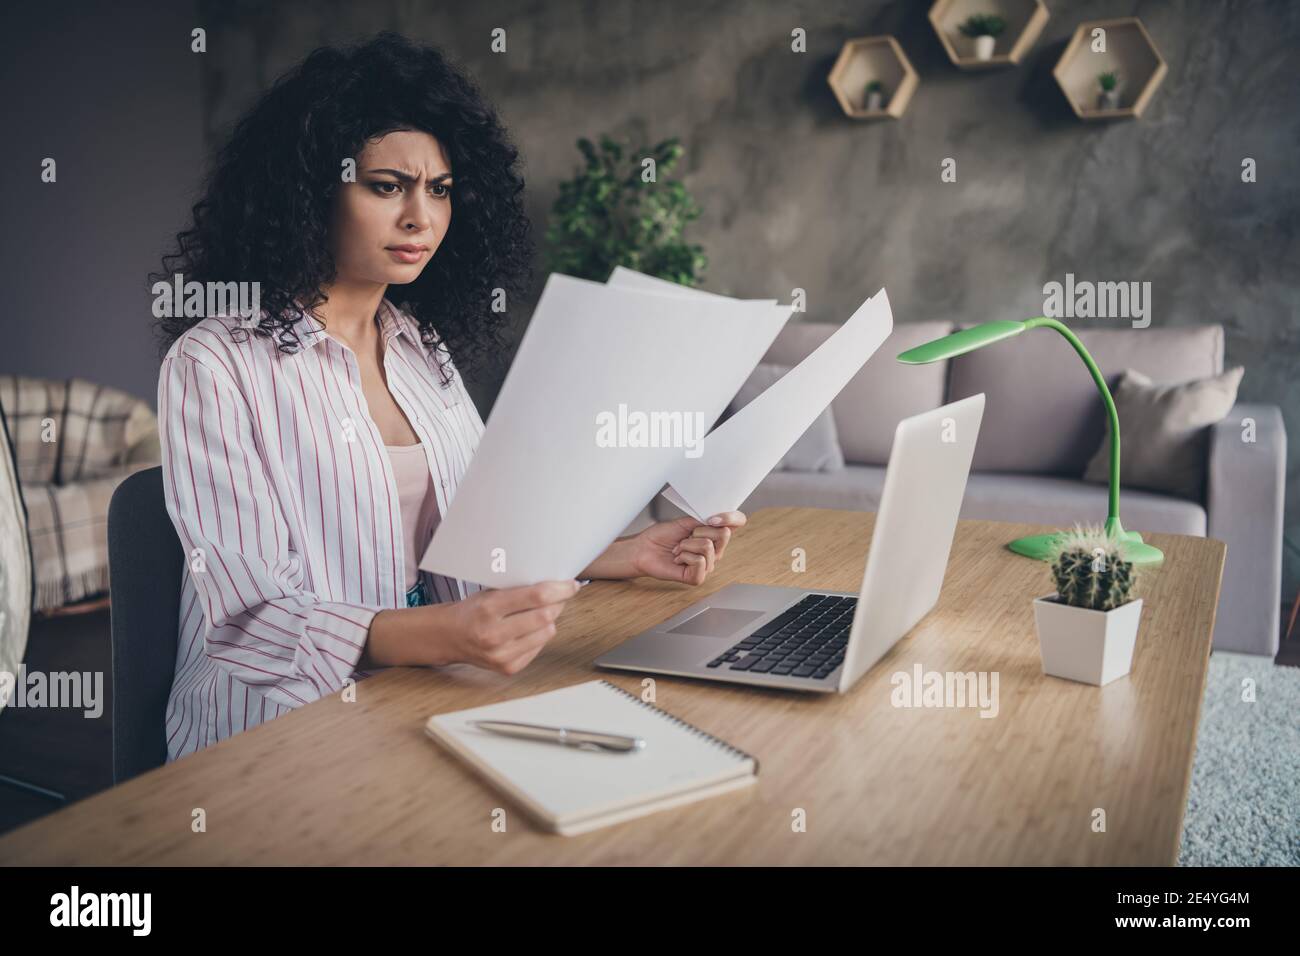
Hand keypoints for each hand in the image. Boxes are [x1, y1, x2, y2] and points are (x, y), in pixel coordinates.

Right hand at [366, 579, 580, 673]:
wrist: (449, 637)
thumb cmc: (472, 611)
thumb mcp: (490, 592)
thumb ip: (519, 589)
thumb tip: (556, 584)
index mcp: (488, 608)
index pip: (536, 597)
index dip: (560, 589)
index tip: (571, 584)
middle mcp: (493, 634)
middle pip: (545, 616)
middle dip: (558, 603)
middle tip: (560, 595)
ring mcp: (501, 655)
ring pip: (547, 632)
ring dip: (550, 620)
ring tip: (540, 612)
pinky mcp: (508, 668)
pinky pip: (540, 647)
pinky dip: (540, 636)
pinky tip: (527, 630)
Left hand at [582, 511, 746, 584]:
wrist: (643, 549)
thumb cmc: (662, 536)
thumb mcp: (686, 521)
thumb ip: (705, 519)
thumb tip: (720, 518)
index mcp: (714, 534)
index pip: (738, 521)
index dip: (731, 517)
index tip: (712, 517)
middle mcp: (714, 550)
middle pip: (724, 534)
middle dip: (699, 530)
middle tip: (686, 536)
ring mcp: (707, 565)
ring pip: (708, 547)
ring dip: (687, 544)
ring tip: (678, 549)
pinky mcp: (697, 577)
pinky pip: (699, 561)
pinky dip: (684, 556)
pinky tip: (678, 559)